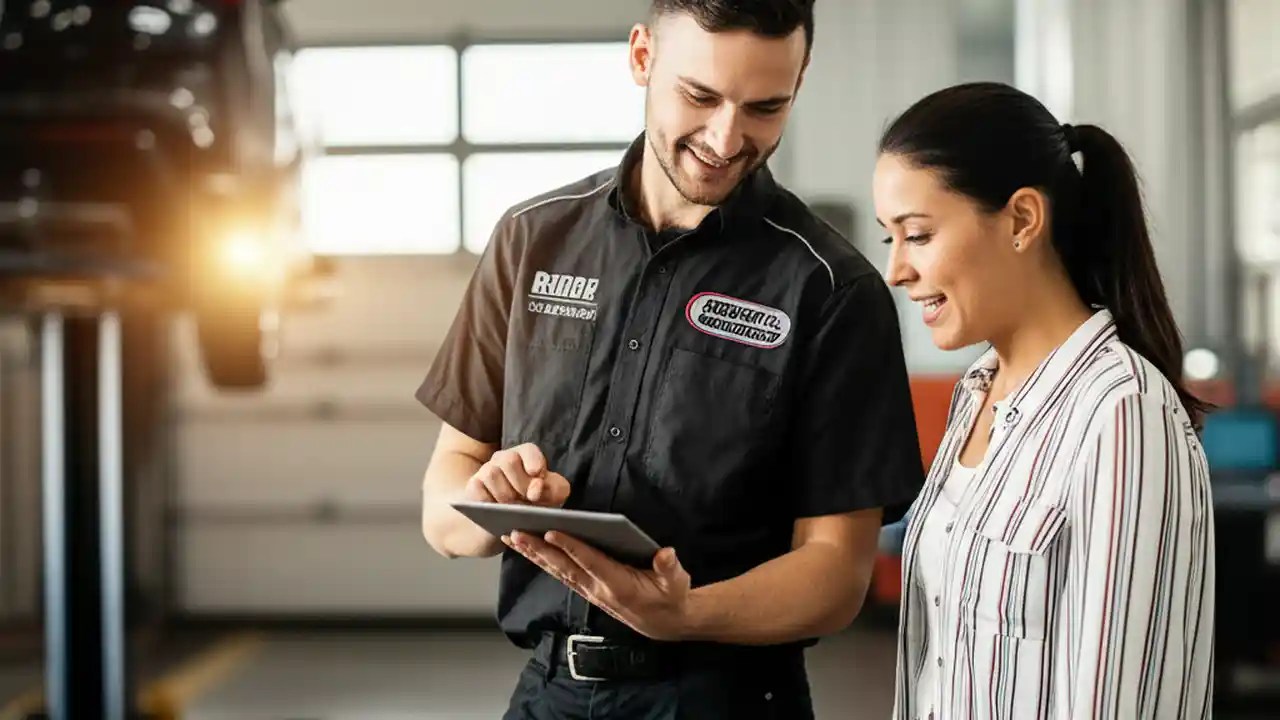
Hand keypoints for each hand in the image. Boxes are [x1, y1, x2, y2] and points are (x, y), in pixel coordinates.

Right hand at [463, 443, 569, 506]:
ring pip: (491, 474)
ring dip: (505, 495)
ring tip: (515, 510)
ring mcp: (487, 470)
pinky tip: (498, 513)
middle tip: (528, 501)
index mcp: (526, 455)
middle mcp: (505, 458)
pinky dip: (489, 502)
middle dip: (521, 484)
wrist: (513, 518)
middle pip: (509, 461)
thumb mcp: (554, 495)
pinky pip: (477, 489)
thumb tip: (536, 488)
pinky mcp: (474, 485)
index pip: (529, 450)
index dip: (534, 461)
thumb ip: (554, 488)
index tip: (538, 474)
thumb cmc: (538, 501)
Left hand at [504, 531, 691, 641]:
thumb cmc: (670, 597)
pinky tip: (528, 549)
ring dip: (533, 555)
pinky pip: (560, 574)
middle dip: (539, 549)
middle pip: (564, 567)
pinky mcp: (587, 591)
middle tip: (516, 532)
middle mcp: (599, 589)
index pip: (590, 561)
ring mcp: (590, 592)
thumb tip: (666, 553)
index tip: (552, 531)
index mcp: (619, 584)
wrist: (664, 624)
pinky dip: (542, 561)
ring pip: (557, 571)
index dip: (571, 547)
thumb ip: (670, 567)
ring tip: (512, 537)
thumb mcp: (677, 581)